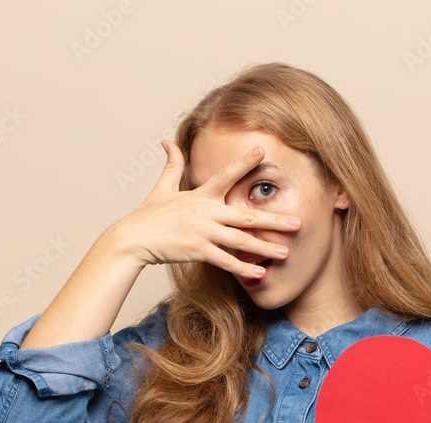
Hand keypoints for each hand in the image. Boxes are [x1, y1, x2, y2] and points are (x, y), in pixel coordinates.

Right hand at [114, 140, 301, 277]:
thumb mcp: (161, 187)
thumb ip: (171, 165)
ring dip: (266, 246)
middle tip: (298, 222)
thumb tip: (166, 141)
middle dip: (274, 219)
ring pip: (241, 240)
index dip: (244, 163)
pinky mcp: (198, 251)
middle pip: (246, 214)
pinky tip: (261, 273)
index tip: (263, 152)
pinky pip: (226, 261)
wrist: (133, 239)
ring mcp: (203, 232)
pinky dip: (244, 268)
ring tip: (286, 251)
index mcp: (200, 195)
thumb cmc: (148, 215)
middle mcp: (206, 212)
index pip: (227, 175)